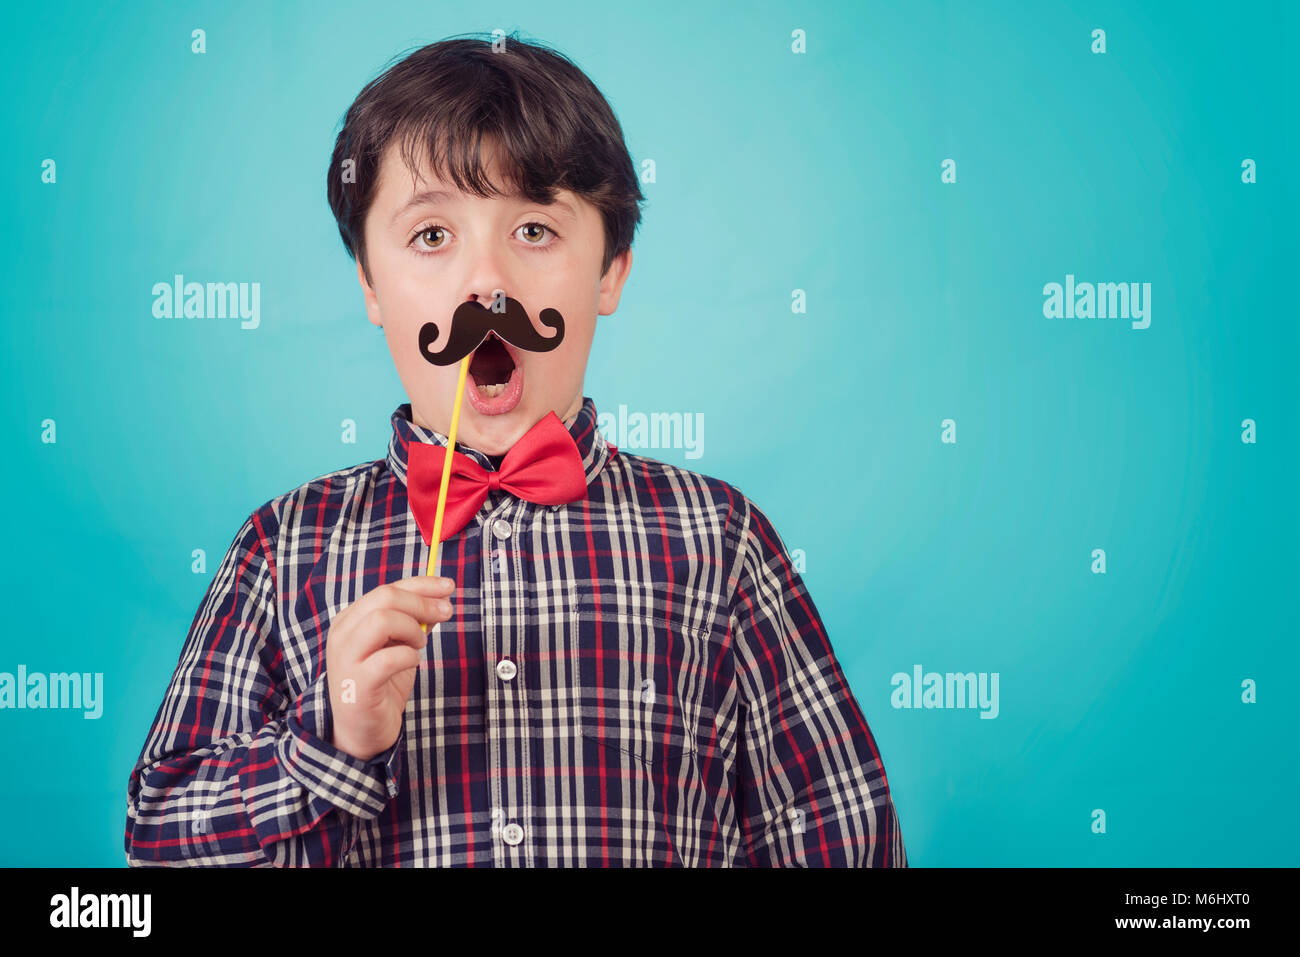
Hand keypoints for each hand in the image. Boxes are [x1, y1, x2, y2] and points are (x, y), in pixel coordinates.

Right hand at [325, 573, 454, 761]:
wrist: (362, 731)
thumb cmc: (382, 685)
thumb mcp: (399, 645)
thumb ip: (414, 621)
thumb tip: (440, 597)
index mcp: (350, 620)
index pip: (386, 588)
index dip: (422, 584)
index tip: (449, 586)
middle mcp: (342, 635)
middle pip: (384, 597)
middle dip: (422, 602)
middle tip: (447, 613)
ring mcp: (345, 659)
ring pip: (381, 620)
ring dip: (411, 629)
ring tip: (419, 645)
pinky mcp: (356, 684)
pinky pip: (388, 658)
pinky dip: (409, 657)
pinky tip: (412, 663)